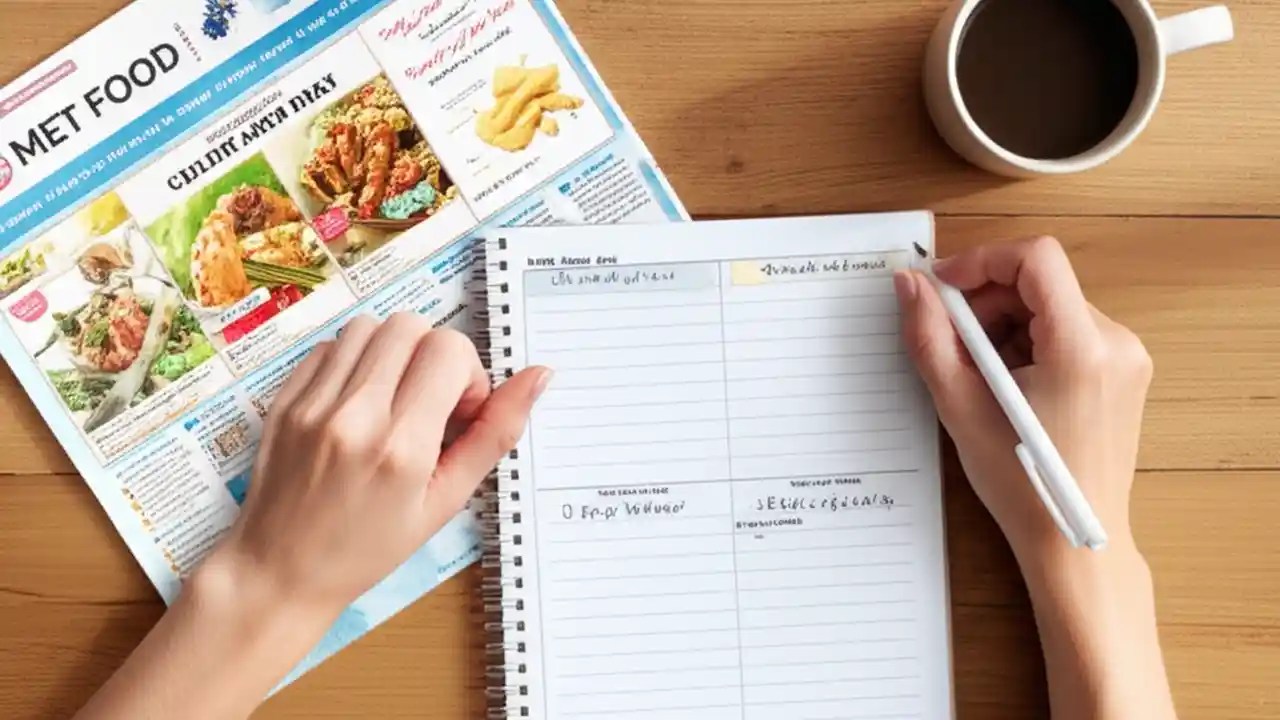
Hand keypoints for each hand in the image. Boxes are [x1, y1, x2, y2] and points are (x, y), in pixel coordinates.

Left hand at [201, 314, 551, 621]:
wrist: (281, 570)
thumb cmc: (370, 546)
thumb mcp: (445, 501)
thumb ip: (494, 435)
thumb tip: (539, 376)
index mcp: (402, 446)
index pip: (449, 350)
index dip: (467, 375)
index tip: (457, 414)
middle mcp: (355, 415)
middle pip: (412, 326)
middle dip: (433, 356)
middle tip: (428, 404)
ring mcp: (313, 403)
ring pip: (370, 326)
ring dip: (393, 352)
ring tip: (393, 399)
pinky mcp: (286, 398)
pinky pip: (331, 346)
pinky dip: (355, 363)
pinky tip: (358, 403)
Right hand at [894, 237, 1152, 562]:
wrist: (1073, 543)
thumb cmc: (1021, 486)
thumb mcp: (960, 407)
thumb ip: (930, 337)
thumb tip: (909, 283)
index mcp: (1082, 349)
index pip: (1036, 259)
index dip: (982, 261)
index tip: (942, 286)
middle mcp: (1116, 343)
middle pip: (1040, 283)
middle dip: (987, 302)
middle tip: (951, 345)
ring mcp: (1125, 357)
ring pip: (1049, 306)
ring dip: (1003, 325)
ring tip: (979, 377)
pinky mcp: (1121, 371)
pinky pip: (1065, 331)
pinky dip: (1026, 343)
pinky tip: (1006, 386)